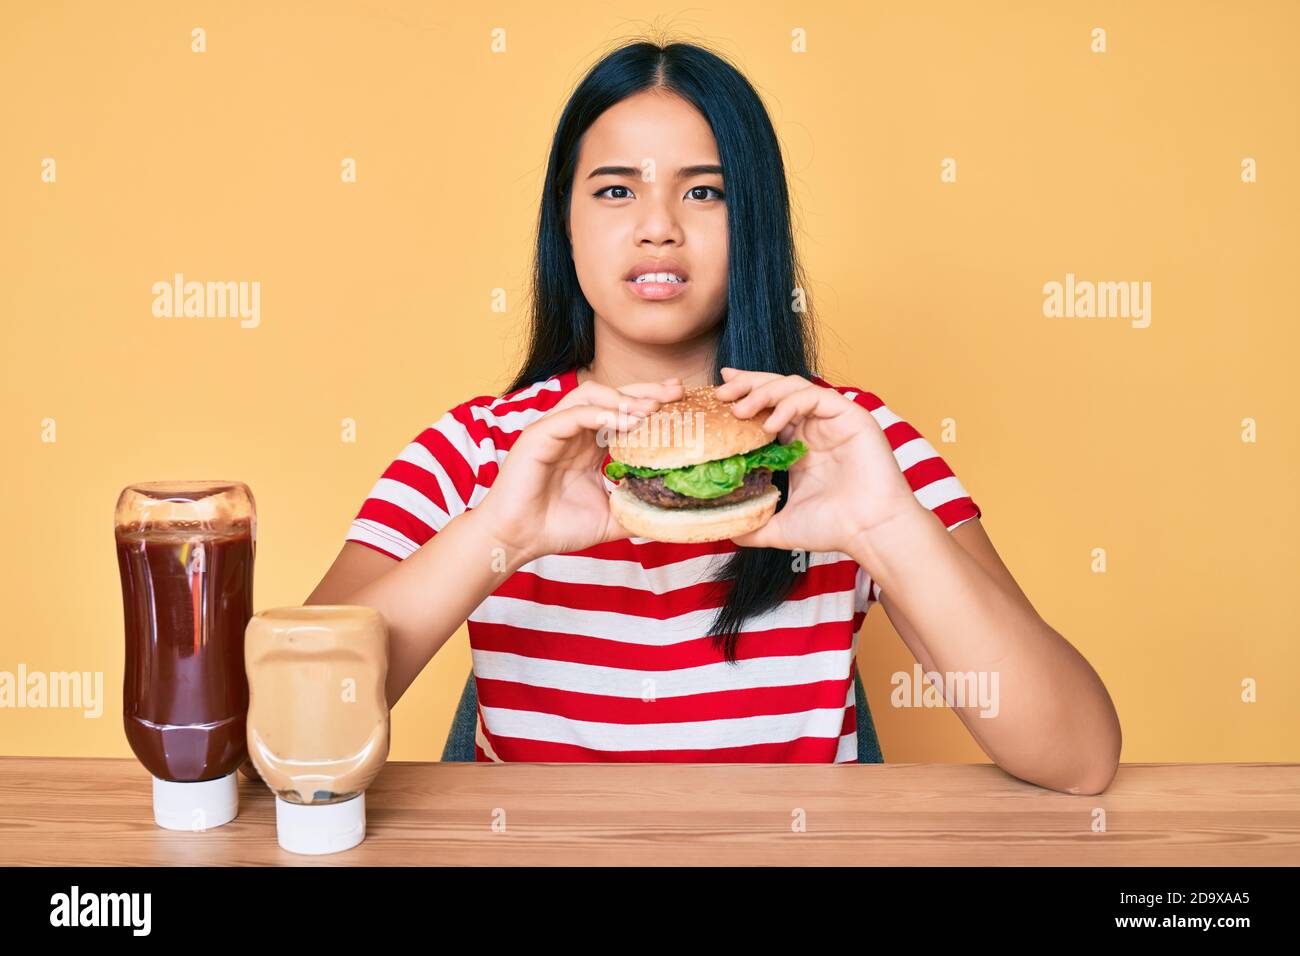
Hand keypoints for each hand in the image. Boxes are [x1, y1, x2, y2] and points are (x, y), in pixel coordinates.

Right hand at [474, 377, 685, 563]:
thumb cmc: (557, 528)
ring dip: (624, 399)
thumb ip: (638, 511)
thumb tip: (673, 515)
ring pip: (591, 397)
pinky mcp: (538, 435)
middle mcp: (573, 431)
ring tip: (652, 407)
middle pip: (612, 396)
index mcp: (588, 445)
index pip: (623, 412)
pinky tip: (625, 422)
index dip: (651, 404)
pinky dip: (600, 415)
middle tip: (676, 391)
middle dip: (646, 391)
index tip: (681, 400)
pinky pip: (572, 415)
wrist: (518, 540)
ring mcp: (554, 429)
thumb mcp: (610, 519)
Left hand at [712, 368, 922, 553]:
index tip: (717, 394)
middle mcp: (815, 426)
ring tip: (741, 410)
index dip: (743, 397)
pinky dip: (790, 403)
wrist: (870, 531)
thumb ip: (753, 525)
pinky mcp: (851, 415)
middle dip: (747, 385)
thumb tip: (726, 531)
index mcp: (799, 444)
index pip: (767, 408)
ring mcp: (832, 419)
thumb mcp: (780, 526)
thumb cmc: (835, 528)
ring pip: (793, 386)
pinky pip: (814, 396)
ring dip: (763, 392)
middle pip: (777, 389)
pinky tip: (771, 423)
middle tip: (721, 392)